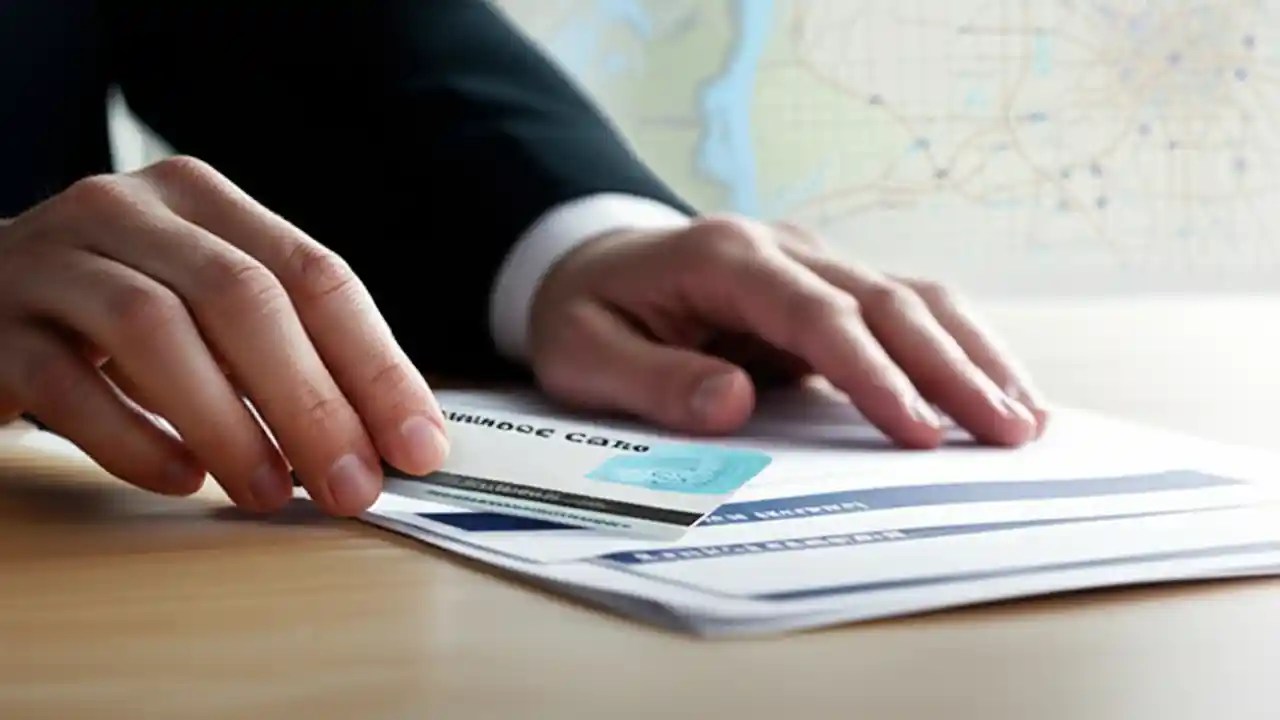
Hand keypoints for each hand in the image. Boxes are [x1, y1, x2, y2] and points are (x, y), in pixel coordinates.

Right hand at [0, 157, 447, 514]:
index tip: (419, 446)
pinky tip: (179, 479)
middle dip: (313, 402)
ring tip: (274, 492)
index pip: (316, 276)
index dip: (376, 367)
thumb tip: (387, 441)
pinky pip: (63, 382)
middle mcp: (129, 210)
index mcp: (205, 202)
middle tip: (355, 486)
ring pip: (154, 329)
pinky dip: (131, 439)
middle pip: (244, 298)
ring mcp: (52, 260)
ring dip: (229, 423)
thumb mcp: (208, 310)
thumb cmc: (116, 315)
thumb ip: (289, 354)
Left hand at [528, 215, 1047, 447]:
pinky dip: (954, 348)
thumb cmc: (586, 314)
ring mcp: (812, 262)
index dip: (872, 373)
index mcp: (725, 257)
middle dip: (952, 368)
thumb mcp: (585, 354)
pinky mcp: (827, 287)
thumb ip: (654, 379)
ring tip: (1025, 416)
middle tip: (1008, 433)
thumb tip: (734, 406)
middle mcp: (784, 249)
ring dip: (972, 353)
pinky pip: (904, 311)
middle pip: (887, 300)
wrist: (589, 263)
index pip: (817, 313)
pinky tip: (993, 388)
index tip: (916, 433)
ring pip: (913, 296)